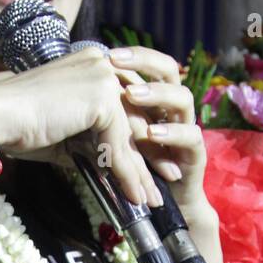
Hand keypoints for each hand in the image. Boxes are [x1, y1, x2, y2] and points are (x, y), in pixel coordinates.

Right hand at [0, 48, 162, 206]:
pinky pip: (120, 143)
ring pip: (133, 132)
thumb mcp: (63, 133)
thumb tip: (111, 167)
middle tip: (166, 180)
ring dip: (144, 169)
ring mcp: (103, 76)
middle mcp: (102, 63)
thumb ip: (90, 141)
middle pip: (137, 115)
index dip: (141, 135)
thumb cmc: (16, 127)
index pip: (127, 102)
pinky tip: (134, 196)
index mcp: (92, 65)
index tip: (152, 162)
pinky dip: (128, 173)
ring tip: (153, 198)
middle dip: (152, 153)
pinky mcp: (101, 96)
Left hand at [108, 45, 210, 217]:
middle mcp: (170, 108)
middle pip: (167, 70)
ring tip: (130, 94)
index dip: (129, 56)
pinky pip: (190, 136)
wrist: (154, 210)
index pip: (146, 64)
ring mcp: (185, 128)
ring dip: (157, 95)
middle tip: (115, 62)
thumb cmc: (125, 171)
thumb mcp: (100, 140)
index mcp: (151, 99)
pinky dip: (172, 132)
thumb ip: (94, 117)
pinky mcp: (194, 154)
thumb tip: (67, 95)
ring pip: (182, 98)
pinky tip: (151, 132)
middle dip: (143, 63)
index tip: (104, 53)